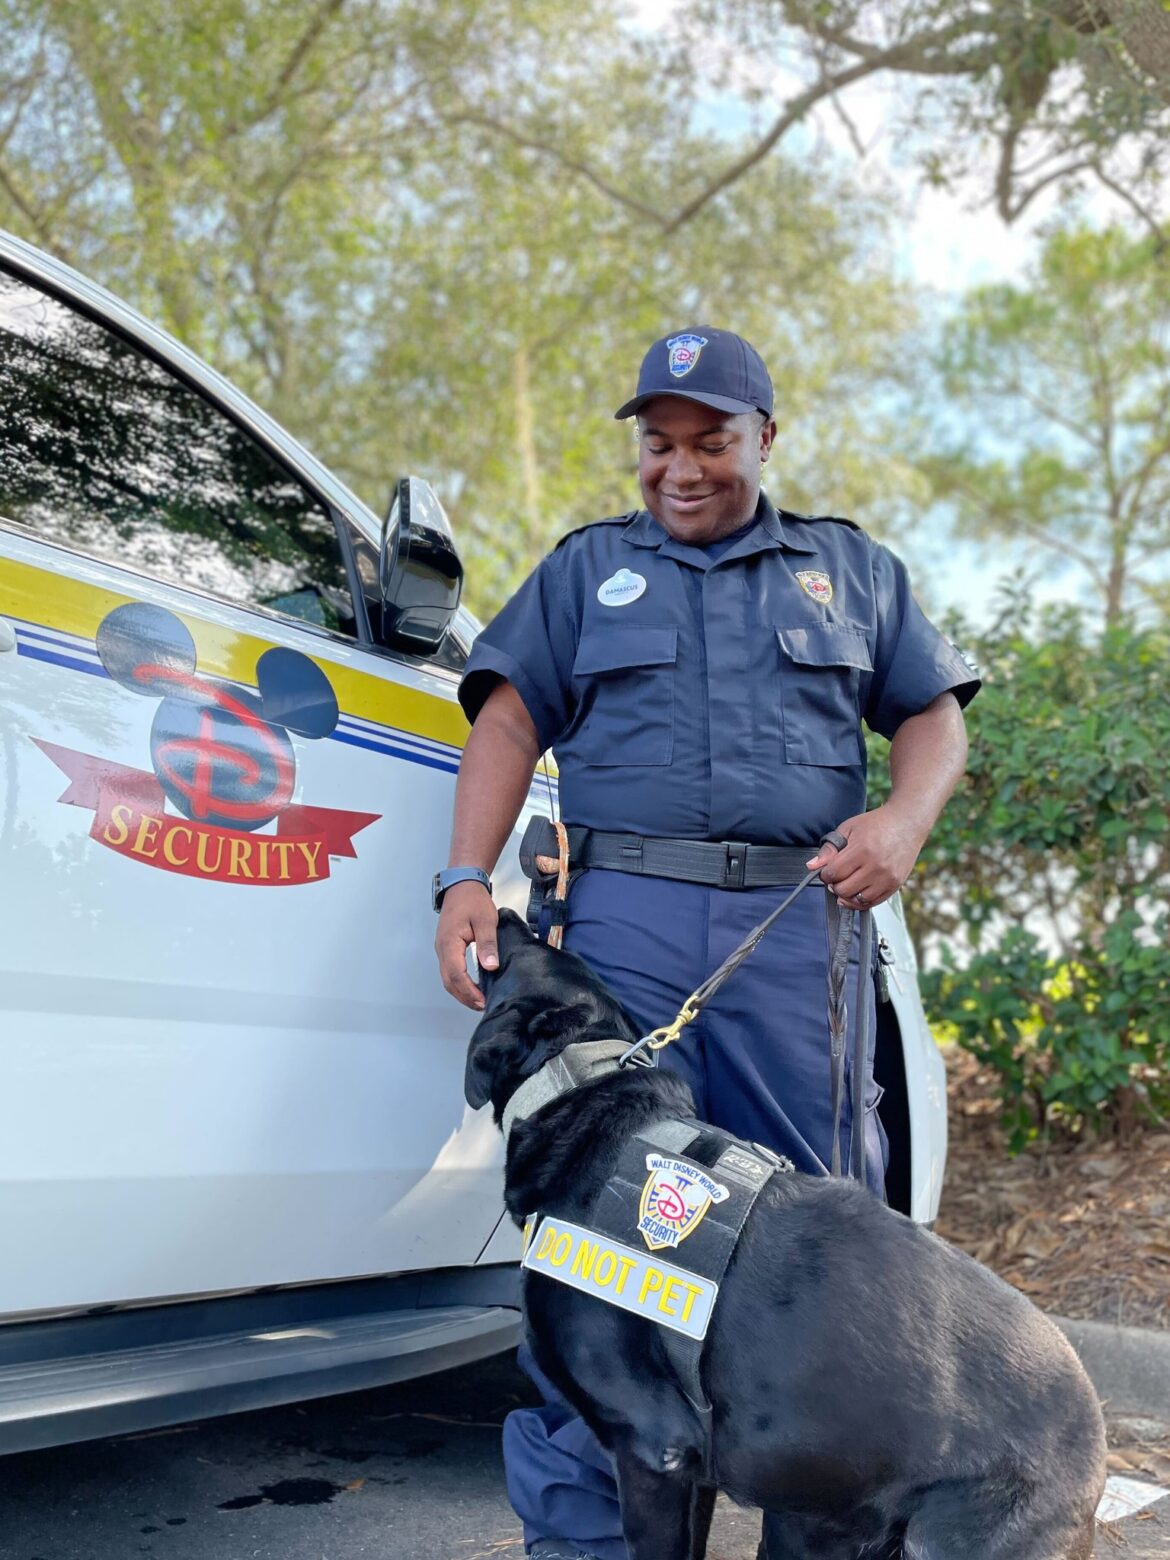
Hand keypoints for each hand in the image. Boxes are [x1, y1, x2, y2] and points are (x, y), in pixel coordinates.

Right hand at [435, 882, 498, 1009]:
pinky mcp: (447, 948)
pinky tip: (473, 986)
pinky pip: (450, 970)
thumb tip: (490, 967)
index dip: (468, 991)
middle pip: (449, 981)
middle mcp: (442, 949)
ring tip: (479, 1000)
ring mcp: (443, 949)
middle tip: (482, 1006)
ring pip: (447, 978)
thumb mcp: (485, 920)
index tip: (482, 1001)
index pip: (455, 974)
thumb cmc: (473, 900)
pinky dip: (460, 983)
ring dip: (461, 992)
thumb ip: (487, 944)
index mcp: (449, 943)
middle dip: (464, 996)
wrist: (462, 885)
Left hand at [804, 805, 924, 908]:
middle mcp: (876, 866)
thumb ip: (829, 848)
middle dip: (834, 885)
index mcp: (861, 850)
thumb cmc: (876, 824)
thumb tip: (811, 866)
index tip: (827, 870)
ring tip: (846, 883)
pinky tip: (856, 891)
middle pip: (844, 889)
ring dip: (847, 895)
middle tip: (836, 877)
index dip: (825, 874)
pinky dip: (861, 901)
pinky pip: (873, 903)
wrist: (906, 823)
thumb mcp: (848, 828)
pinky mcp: (896, 885)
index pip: (833, 873)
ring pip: (857, 900)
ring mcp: (887, 878)